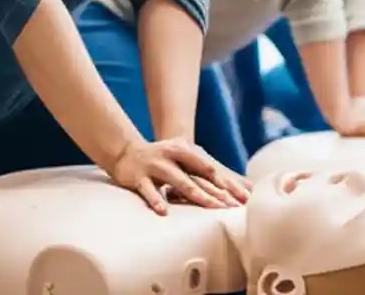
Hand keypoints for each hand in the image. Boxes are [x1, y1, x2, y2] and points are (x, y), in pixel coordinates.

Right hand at [108, 138, 251, 214]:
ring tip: (208, 206)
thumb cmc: (160, 159)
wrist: (125, 152)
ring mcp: (155, 167)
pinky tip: (164, 212)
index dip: (224, 183)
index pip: (208, 169)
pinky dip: (156, 200)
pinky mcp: (139, 178)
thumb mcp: (180, 160)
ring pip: (177, 181)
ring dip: (194, 194)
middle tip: (229, 207)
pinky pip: (149, 191)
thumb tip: (231, 187)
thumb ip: (200, 171)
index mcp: (183, 152)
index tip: (238, 197)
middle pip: (196, 177)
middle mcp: (171, 158)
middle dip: (214, 192)